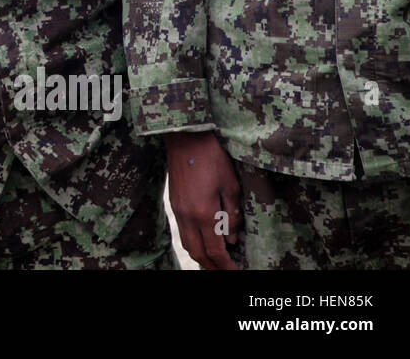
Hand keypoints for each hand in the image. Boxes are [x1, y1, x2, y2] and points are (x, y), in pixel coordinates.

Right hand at [165, 131, 241, 269]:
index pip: (215, 250)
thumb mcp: (231, 185)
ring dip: (201, 256)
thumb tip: (232, 237)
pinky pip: (183, 232)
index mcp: (204, 213)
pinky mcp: (174, 204)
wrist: (185, 140)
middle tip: (226, 269)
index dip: (226, 265)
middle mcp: (188, 216)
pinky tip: (203, 240)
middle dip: (212, 265)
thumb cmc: (211, 158)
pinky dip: (193, 243)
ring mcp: (178, 211)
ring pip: (188, 245)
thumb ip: (232, 214)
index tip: (235, 270)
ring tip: (215, 259)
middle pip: (198, 253)